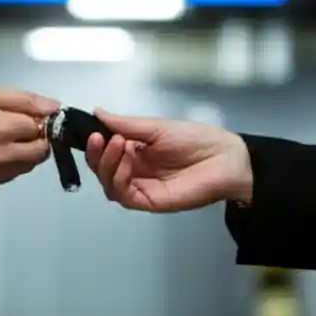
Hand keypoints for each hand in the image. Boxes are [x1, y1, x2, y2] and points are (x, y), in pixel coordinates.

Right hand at [0, 84, 59, 190]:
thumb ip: (23, 100)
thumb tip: (53, 108)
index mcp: (3, 130)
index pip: (43, 129)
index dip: (38, 120)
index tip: (27, 115)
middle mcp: (1, 158)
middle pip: (39, 153)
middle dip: (35, 139)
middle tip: (15, 126)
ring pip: (24, 167)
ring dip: (21, 153)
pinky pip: (6, 176)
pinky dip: (5, 165)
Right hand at [85, 110, 252, 212]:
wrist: (224, 158)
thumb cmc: (195, 139)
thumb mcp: (156, 127)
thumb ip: (126, 123)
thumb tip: (97, 112)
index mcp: (134, 152)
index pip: (104, 152)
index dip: (93, 144)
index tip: (91, 130)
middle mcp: (134, 171)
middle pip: (101, 170)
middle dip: (95, 154)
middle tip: (99, 137)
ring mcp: (141, 188)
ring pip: (108, 184)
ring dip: (107, 164)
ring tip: (118, 143)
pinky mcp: (149, 202)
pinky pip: (124, 195)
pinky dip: (120, 177)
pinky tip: (129, 158)